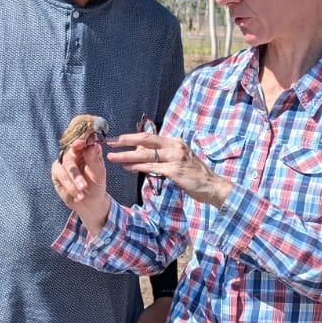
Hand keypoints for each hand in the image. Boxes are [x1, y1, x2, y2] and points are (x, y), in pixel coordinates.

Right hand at [51, 134, 109, 233]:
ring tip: (83, 190)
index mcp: (86, 150)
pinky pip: (60, 176)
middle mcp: (73, 153)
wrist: (90, 201)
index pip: (82, 141)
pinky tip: (78, 195)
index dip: (81, 141)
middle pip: (71, 153)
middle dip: (77, 170)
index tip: (81, 143)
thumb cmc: (96, 185)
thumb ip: (95, 160)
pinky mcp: (57, 172)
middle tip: (84, 183)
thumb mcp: (99, 174)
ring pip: (65, 166)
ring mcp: (64, 162)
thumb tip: (93, 145)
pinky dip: (69, 186)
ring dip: (74, 180)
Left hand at [108, 131, 231, 208]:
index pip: (149, 136)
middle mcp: (175, 146)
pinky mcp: (175, 170)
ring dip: (127, 155)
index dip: (131, 137)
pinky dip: (138, 167)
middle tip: (109, 142)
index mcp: (174, 142)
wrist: (211, 186)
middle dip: (125, 140)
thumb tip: (143, 154)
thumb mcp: (179, 160)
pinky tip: (128, 168)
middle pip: (145, 140)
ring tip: (113, 157)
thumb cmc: (194, 175)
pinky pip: (152, 167)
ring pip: (146, 154)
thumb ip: (163, 156)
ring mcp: (175, 157)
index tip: (116, 139)